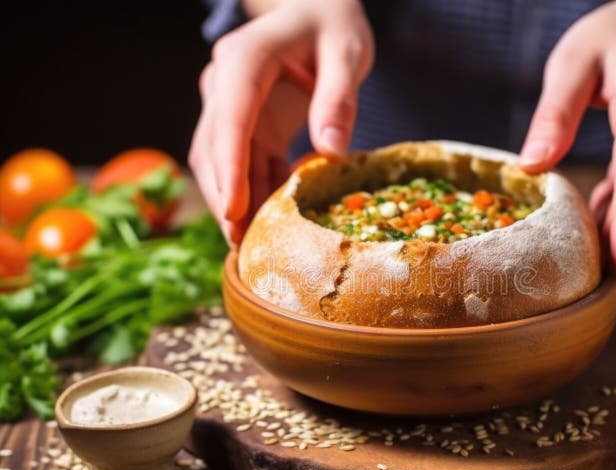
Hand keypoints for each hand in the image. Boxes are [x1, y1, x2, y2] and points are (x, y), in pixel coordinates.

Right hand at [189, 0, 373, 243]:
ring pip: (222, 162)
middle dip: (225, 198)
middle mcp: (225, 83)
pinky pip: (245, 162)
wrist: (317, 10)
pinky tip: (271, 220)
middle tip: (242, 245)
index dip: (229, 168)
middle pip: (213, 149)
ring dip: (237, 202)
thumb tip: (331, 153)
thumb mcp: (347, 51)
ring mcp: (231, 104)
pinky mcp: (246, 121)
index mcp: (245, 60)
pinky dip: (256, 191)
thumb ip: (340, 97)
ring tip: (253, 245)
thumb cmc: (332, 24)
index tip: (234, 211)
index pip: (230, 118)